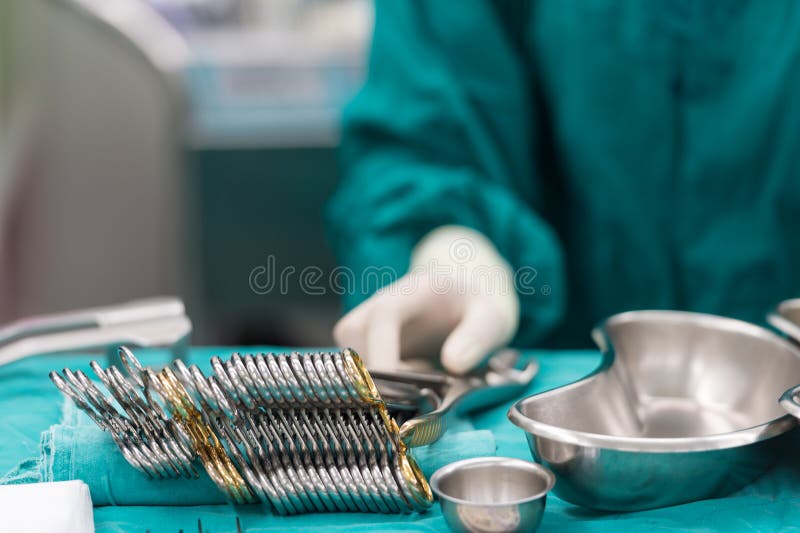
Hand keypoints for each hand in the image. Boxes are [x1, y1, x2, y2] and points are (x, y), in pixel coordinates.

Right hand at [333, 226, 518, 373]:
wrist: (464, 303)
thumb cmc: (476, 308)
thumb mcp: (491, 318)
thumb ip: (477, 337)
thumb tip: (452, 363)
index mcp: (413, 291)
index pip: (384, 316)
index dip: (382, 351)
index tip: (393, 385)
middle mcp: (382, 303)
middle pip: (352, 334)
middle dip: (375, 370)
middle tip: (417, 385)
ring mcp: (371, 324)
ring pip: (348, 352)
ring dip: (374, 377)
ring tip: (416, 382)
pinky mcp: (369, 345)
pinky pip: (355, 366)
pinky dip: (376, 382)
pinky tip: (408, 383)